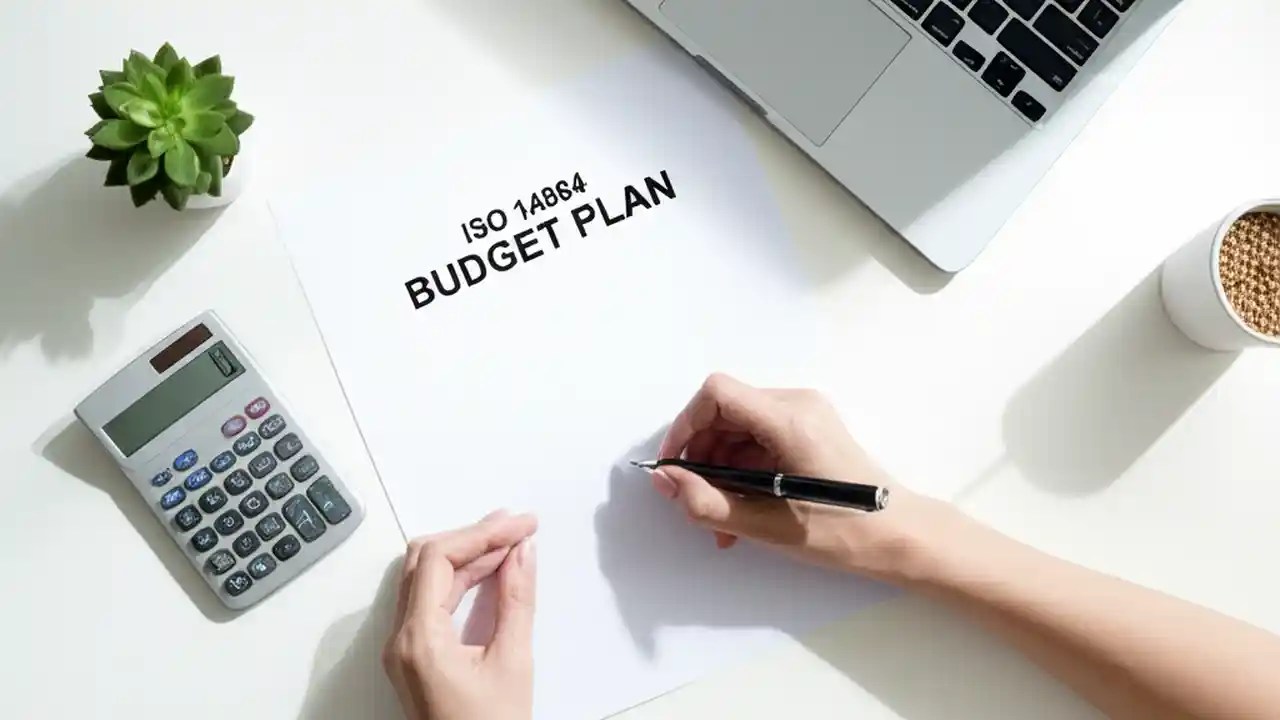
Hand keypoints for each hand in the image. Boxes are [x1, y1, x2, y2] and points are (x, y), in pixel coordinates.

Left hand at [383, 511, 537, 719]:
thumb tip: (522, 553)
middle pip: (426, 562)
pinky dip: (460, 580)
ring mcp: (404, 649)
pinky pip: (430, 602)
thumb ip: (517, 599)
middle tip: (517, 527)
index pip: (438, 559)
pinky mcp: (415, 657)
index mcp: (418, 640)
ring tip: (510, 543)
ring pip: (426, 579)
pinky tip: (492, 574)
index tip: (520, 525)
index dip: (482, 532)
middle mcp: (400, 640)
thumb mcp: (513, 662)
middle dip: (473, 537)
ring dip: (467, 556)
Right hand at [655, 373, 960, 584]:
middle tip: (697, 503)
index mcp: (790, 420)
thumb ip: (708, 503)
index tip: (675, 466)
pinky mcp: (809, 430)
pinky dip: (741, 472)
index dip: (685, 425)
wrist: (900, 537)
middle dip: (702, 457)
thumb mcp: (768, 526)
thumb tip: (665, 480)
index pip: (717, 393)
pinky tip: (742, 512)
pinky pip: (758, 440)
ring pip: (738, 429)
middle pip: (724, 412)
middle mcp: (798, 405)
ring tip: (722, 521)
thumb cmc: (842, 532)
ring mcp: (806, 415)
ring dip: (720, 471)